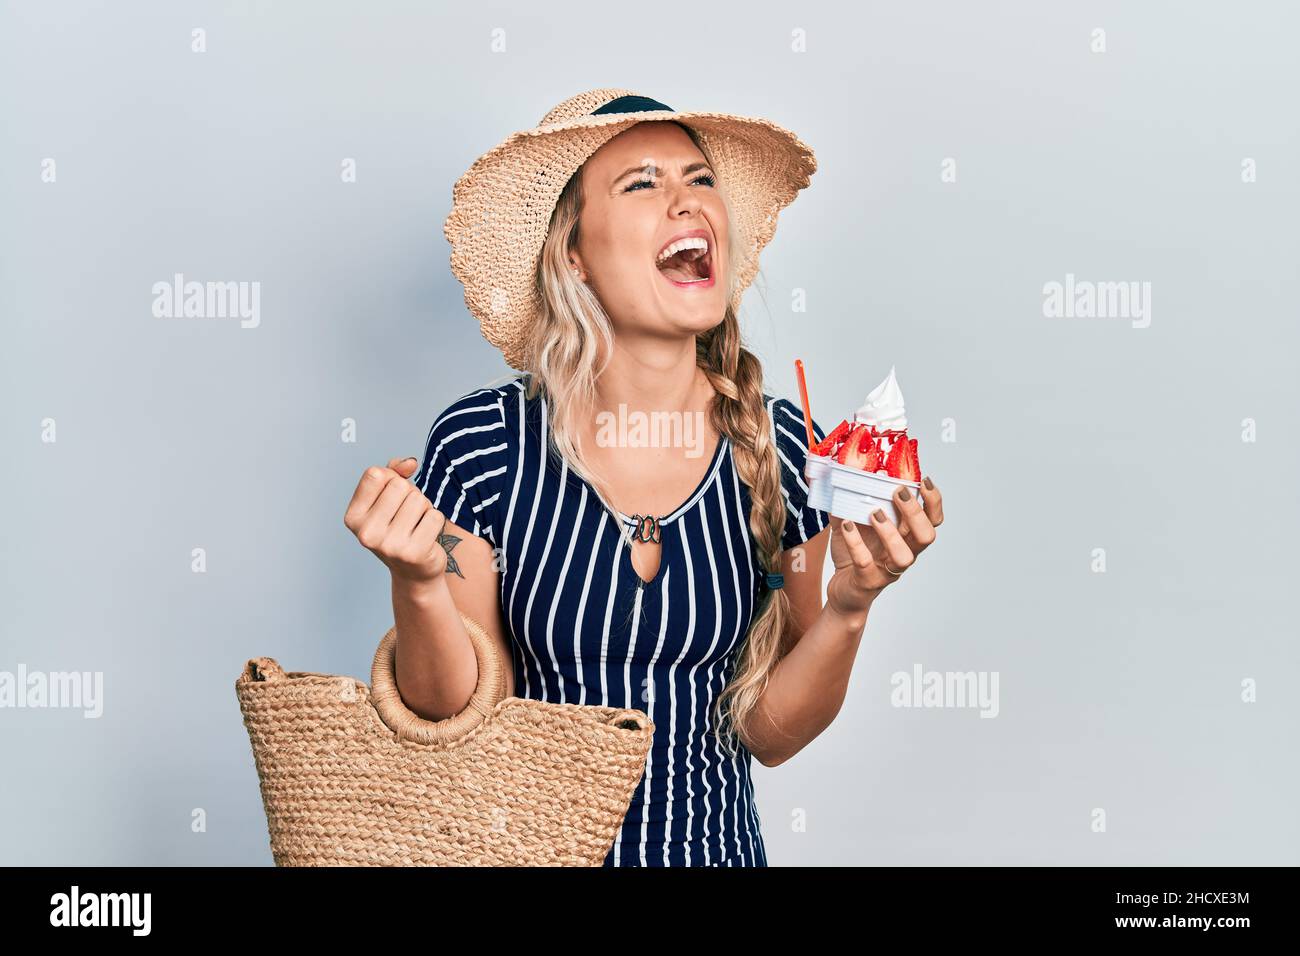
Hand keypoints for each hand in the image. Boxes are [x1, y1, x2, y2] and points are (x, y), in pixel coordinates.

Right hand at [343, 456, 451, 584]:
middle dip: (410, 494)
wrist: (413, 571)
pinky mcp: (413, 553)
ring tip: (416, 525)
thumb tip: (410, 463)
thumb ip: (394, 471)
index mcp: (353, 517)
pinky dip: (435, 521)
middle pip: (400, 486)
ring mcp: (389, 545)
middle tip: (407, 515)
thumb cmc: (399, 524)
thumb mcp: (388, 496)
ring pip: (419, 499)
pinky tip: (425, 536)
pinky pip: (435, 516)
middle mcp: (366, 533)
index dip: (391, 479)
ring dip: (424, 508)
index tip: (391, 497)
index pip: (376, 474)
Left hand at [825, 477, 944, 618]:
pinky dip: (856, 543)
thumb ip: (848, 501)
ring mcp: (887, 570)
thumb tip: (836, 474)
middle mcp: (903, 553)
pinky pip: (866, 563)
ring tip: (874, 513)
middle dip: (915, 512)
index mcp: (906, 537)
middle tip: (898, 492)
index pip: (932, 520)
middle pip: (926, 535)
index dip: (933, 501)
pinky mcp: (868, 581)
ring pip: (904, 555)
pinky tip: (846, 525)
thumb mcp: (852, 523)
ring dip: (891, 532)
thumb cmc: (853, 556)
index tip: (924, 480)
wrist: (843, 592)